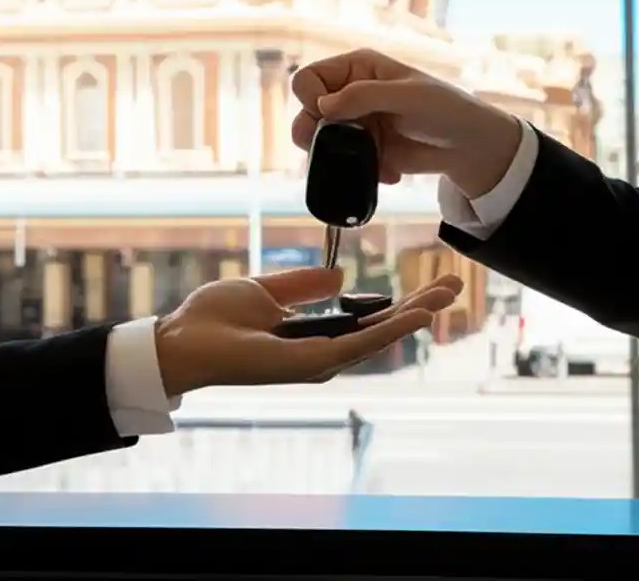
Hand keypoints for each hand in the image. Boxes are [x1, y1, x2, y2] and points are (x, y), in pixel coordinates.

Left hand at [154, 268, 462, 395]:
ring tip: (447, 295)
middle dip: (420, 307)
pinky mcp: (311, 363)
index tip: (429, 284)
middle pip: (382, 329)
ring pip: (379, 337)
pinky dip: (389, 329)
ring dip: (415, 316)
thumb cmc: (213, 319)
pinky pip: (359, 343)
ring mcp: (318, 361)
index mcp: (312, 335)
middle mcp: (321, 353)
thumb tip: (339, 275)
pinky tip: (414, 315)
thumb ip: (303, 285)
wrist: (184, 339)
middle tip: (455, 285)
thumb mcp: (265, 289)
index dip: (399, 303)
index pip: (366, 319)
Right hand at [291, 48, 521, 197]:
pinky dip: (360, 172)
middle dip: (316, 134)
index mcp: (356, 68)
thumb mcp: (406, 96)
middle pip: (305, 113)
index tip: (330, 116)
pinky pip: (342, 164)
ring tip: (367, 160)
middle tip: (336, 146)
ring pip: (318, 143)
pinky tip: (389, 171)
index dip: (312, 99)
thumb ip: (363, 96)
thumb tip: (322, 106)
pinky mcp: (363, 151)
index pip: (308, 79)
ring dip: (337, 157)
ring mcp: (355, 125)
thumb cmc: (444, 109)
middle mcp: (349, 94)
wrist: (468, 146)